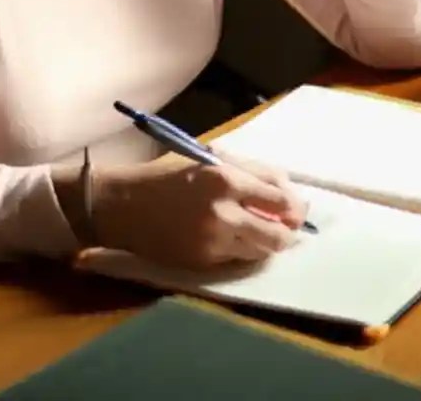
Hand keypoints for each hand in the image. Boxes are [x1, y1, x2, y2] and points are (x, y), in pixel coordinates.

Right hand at [85, 154, 308, 269]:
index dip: (293, 206)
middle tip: (286, 228)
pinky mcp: (202, 261)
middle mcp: (224, 213)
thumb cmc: (169, 175)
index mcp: (226, 179)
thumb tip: (288, 192)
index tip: (295, 209)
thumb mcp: (211, 159)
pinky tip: (232, 239)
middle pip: (277, 234)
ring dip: (267, 244)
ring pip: (261, 251)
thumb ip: (252, 172)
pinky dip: (241, 251)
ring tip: (260, 233)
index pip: (280, 199)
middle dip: (287, 232)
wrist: (125, 205)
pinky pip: (237, 259)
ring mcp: (213, 240)